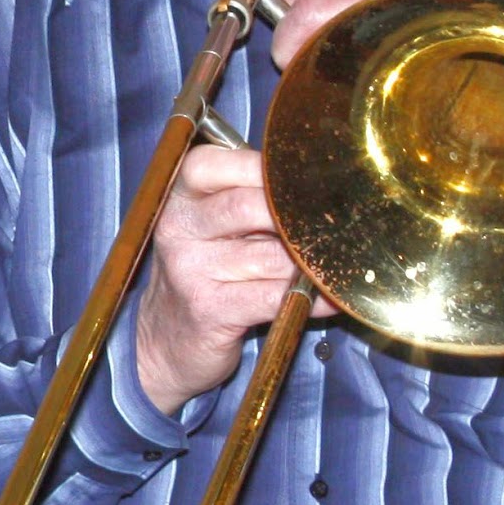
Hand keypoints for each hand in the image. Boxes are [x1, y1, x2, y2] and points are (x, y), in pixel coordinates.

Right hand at [135, 146, 336, 413]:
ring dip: (310, 262)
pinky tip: (330, 297)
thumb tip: (314, 188)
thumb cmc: (204, 272)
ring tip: (336, 261)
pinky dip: (310, 296)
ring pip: (271, 255)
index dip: (264, 169)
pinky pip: (274, 295)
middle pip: (250, 205)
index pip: (216, 164)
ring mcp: (190, 270)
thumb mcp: (212, 228)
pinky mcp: (210, 309)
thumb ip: (249, 200)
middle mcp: (179, 228)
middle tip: (331, 223)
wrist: (167, 340)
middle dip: (297, 216)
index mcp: (179, 198)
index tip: (302, 180)